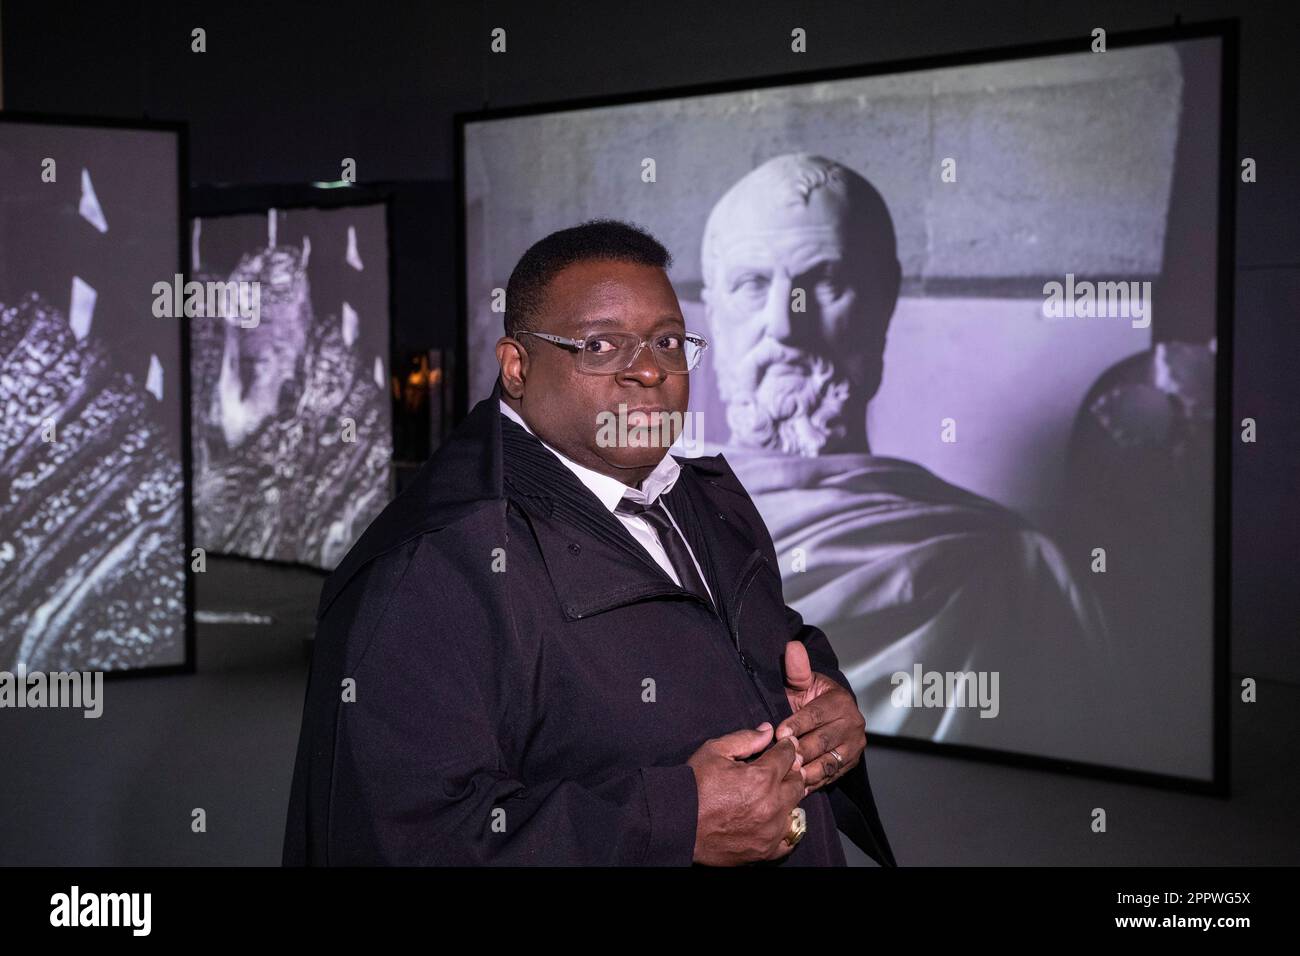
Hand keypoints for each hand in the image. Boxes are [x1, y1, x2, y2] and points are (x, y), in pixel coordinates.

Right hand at [687, 723, 807, 865]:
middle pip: (798, 781)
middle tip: (780, 769)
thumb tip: (768, 730)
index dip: (786, 747)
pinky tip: (774, 819)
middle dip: (791, 771)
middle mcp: (773, 804)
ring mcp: (771, 830)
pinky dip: (785, 827)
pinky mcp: (765, 851)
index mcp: (762, 777)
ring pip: (796, 808)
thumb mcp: (714, 751)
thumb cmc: (693, 785)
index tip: (784, 747)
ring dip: (789, 798)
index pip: (788, 755)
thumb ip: (745, 738)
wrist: (676, 824)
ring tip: (776, 794)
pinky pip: (789, 838)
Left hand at [777, 641, 866, 796]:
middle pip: (822, 741)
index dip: (797, 724)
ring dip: (806, 770)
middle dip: (799, 750)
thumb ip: (797, 669)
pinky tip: (797, 786)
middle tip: (780, 758)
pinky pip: (831, 776)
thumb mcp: (802, 682)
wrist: (828, 716)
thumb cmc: (809, 698)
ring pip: (827, 762)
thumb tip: (792, 646)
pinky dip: (814, 782)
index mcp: (840, 701)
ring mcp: (854, 746)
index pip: (817, 715)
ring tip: (787, 774)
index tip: (780, 732)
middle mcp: (853, 723)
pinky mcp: (851, 764)